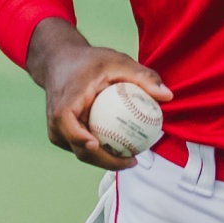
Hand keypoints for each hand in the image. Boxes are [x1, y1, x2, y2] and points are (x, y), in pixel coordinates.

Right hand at [26, 18, 171, 170]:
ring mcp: (57, 130)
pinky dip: (100, 151)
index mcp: (65, 104)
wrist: (60, 61)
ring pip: (81, 152)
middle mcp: (56, 121)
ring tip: (132, 158)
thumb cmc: (89, 61)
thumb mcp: (117, 62)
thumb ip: (143, 76)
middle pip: (79, 149)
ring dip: (104, 160)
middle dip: (105, 161)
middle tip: (133, 160)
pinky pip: (82, 147)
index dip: (82, 141)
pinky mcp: (62, 134)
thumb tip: (168, 95)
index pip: (68, 127)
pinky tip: (122, 150)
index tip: (99, 145)